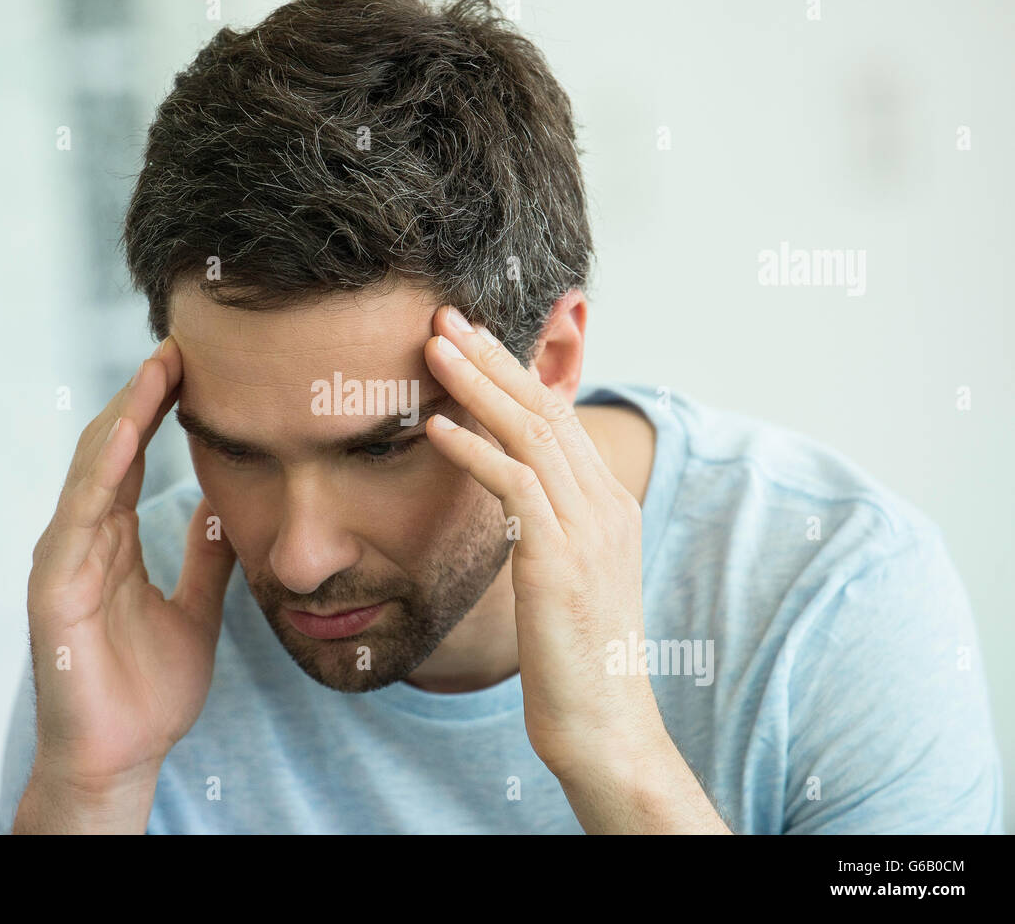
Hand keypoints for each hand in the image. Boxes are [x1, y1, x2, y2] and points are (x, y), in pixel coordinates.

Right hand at [25, 335, 235, 803]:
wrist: (120, 758)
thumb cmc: (147, 692)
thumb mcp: (195, 611)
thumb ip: (205, 559)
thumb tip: (224, 506)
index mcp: (112, 542)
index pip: (133, 458)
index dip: (159, 409)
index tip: (194, 365)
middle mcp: (83, 540)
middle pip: (109, 449)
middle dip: (142, 396)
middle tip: (179, 344)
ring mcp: (63, 561)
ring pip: (91, 471)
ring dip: (124, 417)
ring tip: (158, 369)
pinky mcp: (53, 589)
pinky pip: (77, 519)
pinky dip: (99, 474)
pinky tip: (126, 435)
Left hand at [421, 307, 663, 781]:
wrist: (606, 726)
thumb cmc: (576, 657)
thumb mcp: (568, 578)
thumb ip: (548, 527)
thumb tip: (511, 497)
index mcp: (610, 505)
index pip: (560, 418)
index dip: (514, 373)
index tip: (471, 339)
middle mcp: (606, 506)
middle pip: (546, 408)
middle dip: (494, 358)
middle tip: (445, 318)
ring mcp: (589, 531)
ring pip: (531, 433)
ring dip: (477, 386)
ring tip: (432, 350)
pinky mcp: (560, 560)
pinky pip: (514, 487)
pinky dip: (472, 450)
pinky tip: (435, 428)